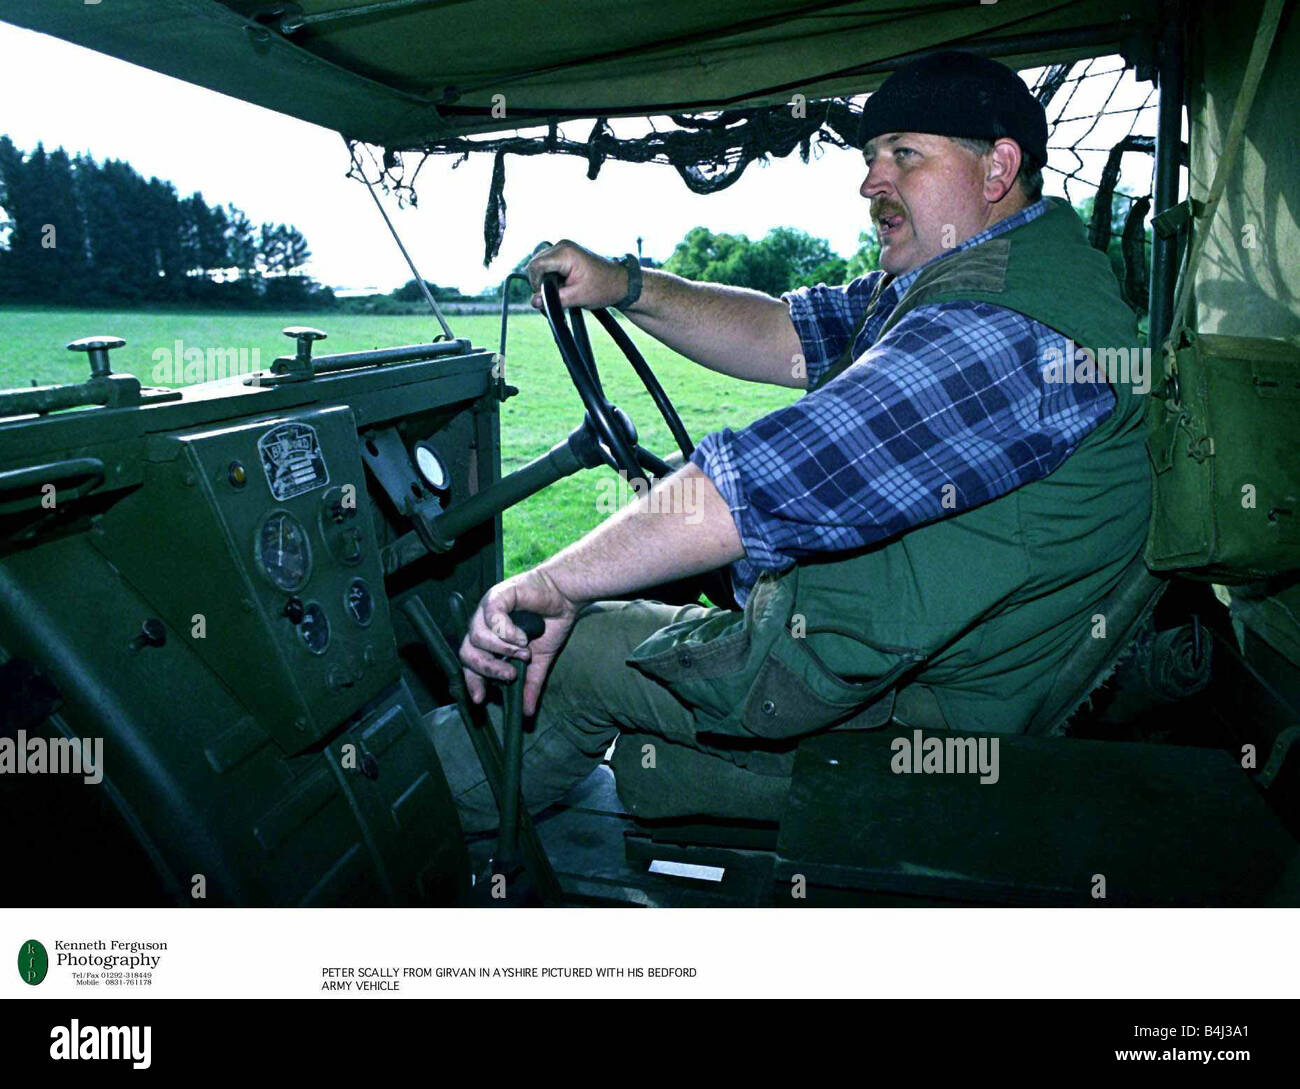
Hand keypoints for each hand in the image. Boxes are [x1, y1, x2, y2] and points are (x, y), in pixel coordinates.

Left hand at [458, 568, 580, 716]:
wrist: (565, 596)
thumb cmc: (550, 623)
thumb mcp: (539, 660)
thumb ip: (530, 683)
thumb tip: (528, 711)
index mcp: (488, 640)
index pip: (469, 663)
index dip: (472, 681)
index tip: (481, 698)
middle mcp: (482, 624)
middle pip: (467, 652)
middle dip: (487, 668)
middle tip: (510, 675)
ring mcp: (487, 609)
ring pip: (477, 636)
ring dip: (501, 650)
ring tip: (523, 651)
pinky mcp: (497, 595)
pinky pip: (491, 617)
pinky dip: (505, 631)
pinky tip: (522, 636)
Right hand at [526, 239, 627, 310]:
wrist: (620, 282)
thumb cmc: (603, 288)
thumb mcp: (577, 297)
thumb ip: (555, 299)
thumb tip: (534, 302)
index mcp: (565, 253)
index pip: (536, 265)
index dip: (536, 283)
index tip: (544, 296)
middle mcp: (562, 246)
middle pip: (536, 264)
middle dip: (540, 282)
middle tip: (552, 296)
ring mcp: (564, 248)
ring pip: (541, 265)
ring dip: (546, 280)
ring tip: (560, 291)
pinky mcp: (566, 253)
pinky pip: (549, 264)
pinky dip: (551, 277)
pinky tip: (562, 286)